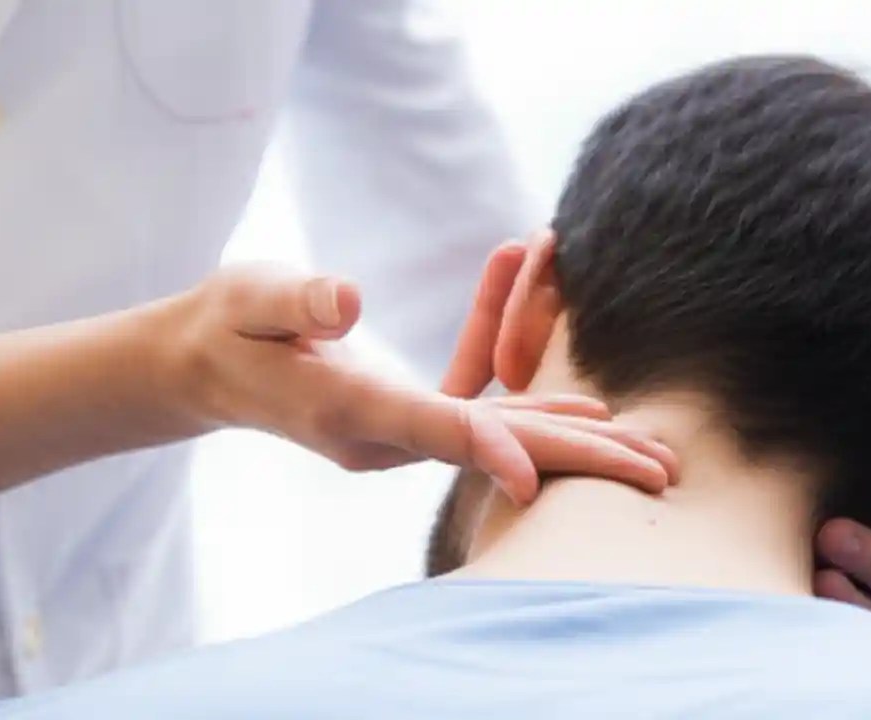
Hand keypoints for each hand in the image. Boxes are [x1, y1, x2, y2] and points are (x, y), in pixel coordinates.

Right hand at [162, 265, 675, 502]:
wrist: (209, 366)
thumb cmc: (227, 326)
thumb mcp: (250, 298)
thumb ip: (296, 302)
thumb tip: (346, 301)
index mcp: (348, 410)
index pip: (429, 430)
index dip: (485, 449)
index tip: (537, 481)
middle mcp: (386, 434)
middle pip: (497, 449)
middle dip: (579, 461)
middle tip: (661, 472)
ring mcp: (402, 434)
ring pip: (504, 440)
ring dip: (576, 443)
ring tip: (649, 451)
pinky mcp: (412, 419)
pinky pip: (485, 411)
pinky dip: (530, 398)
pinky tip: (581, 392)